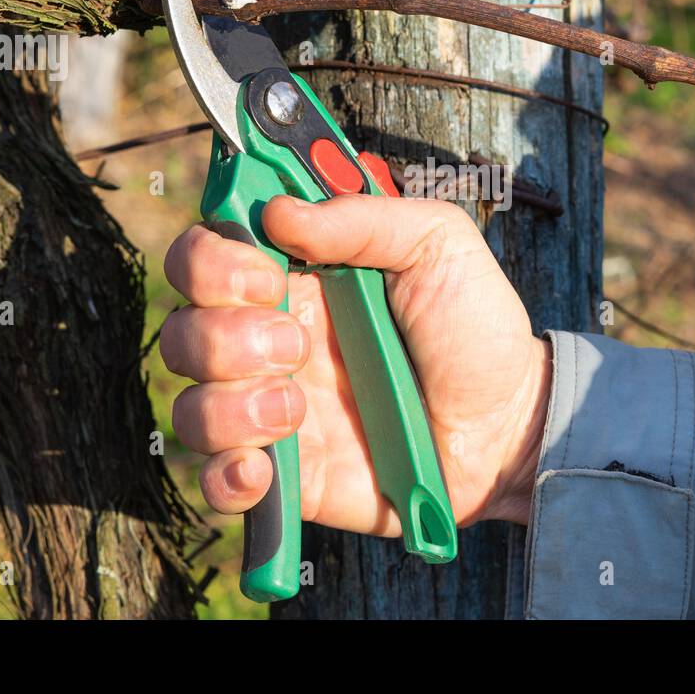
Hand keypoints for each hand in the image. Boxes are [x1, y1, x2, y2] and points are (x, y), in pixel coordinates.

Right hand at [159, 195, 549, 533]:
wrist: (510, 425)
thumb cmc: (476, 330)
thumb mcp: (438, 243)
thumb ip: (364, 217)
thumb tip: (279, 211)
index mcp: (297, 281)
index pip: (206, 256)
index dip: (212, 260)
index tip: (264, 271)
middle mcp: (271, 343)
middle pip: (183, 331)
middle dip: (224, 335)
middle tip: (295, 342)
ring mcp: (274, 412)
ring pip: (191, 408)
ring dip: (232, 405)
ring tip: (299, 409)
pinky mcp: (290, 476)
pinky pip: (217, 482)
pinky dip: (227, 476)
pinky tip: (267, 466)